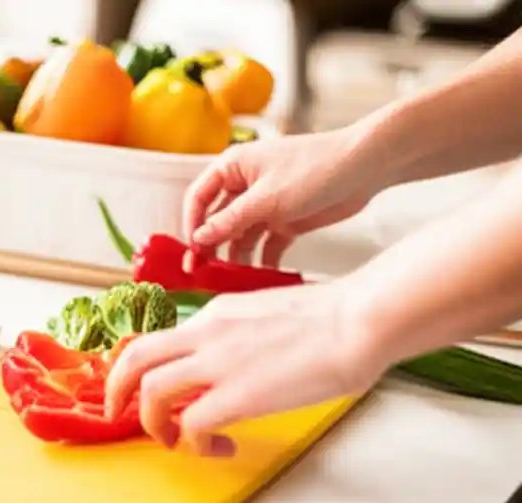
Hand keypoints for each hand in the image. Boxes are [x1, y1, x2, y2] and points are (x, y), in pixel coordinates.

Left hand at [103, 282, 383, 455]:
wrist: (362, 319)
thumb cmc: (335, 320)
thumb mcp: (269, 316)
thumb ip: (241, 337)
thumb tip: (234, 364)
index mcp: (216, 313)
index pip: (160, 339)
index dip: (144, 369)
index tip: (146, 390)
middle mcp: (206, 332)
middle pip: (134, 358)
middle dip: (118, 390)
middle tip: (121, 415)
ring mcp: (218, 362)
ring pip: (152, 392)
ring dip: (155, 424)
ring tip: (176, 441)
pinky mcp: (237, 394)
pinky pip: (192, 425)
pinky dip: (195, 443)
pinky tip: (219, 448)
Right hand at [184, 127, 385, 268]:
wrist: (367, 166)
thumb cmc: (316, 168)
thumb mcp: (266, 199)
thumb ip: (230, 221)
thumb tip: (198, 239)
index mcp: (234, 168)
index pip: (199, 198)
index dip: (191, 224)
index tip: (191, 250)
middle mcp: (246, 186)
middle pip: (217, 220)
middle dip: (211, 246)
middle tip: (203, 273)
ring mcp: (266, 204)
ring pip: (241, 236)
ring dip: (236, 257)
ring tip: (233, 279)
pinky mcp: (286, 220)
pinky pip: (266, 245)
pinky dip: (262, 260)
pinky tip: (260, 275)